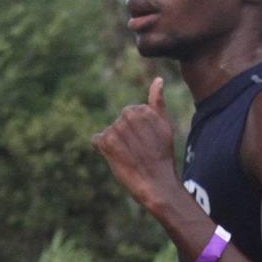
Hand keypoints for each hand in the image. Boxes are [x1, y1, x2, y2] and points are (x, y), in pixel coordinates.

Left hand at [93, 77, 182, 211]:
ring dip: (114, 145)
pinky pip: (96, 141)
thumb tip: (157, 80)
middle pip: (117, 124)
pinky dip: (102, 150)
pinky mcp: (106, 142)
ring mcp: (116, 128)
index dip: (135, 132)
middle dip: (123, 137)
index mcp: (141, 109)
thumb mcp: (164, 126)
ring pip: (108, 133)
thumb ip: (157, 102)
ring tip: (129, 156)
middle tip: (137, 152)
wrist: (157, 182)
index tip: (145, 144)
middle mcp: (128, 115)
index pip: (128, 116)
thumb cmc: (162, 155)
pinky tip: (117, 159)